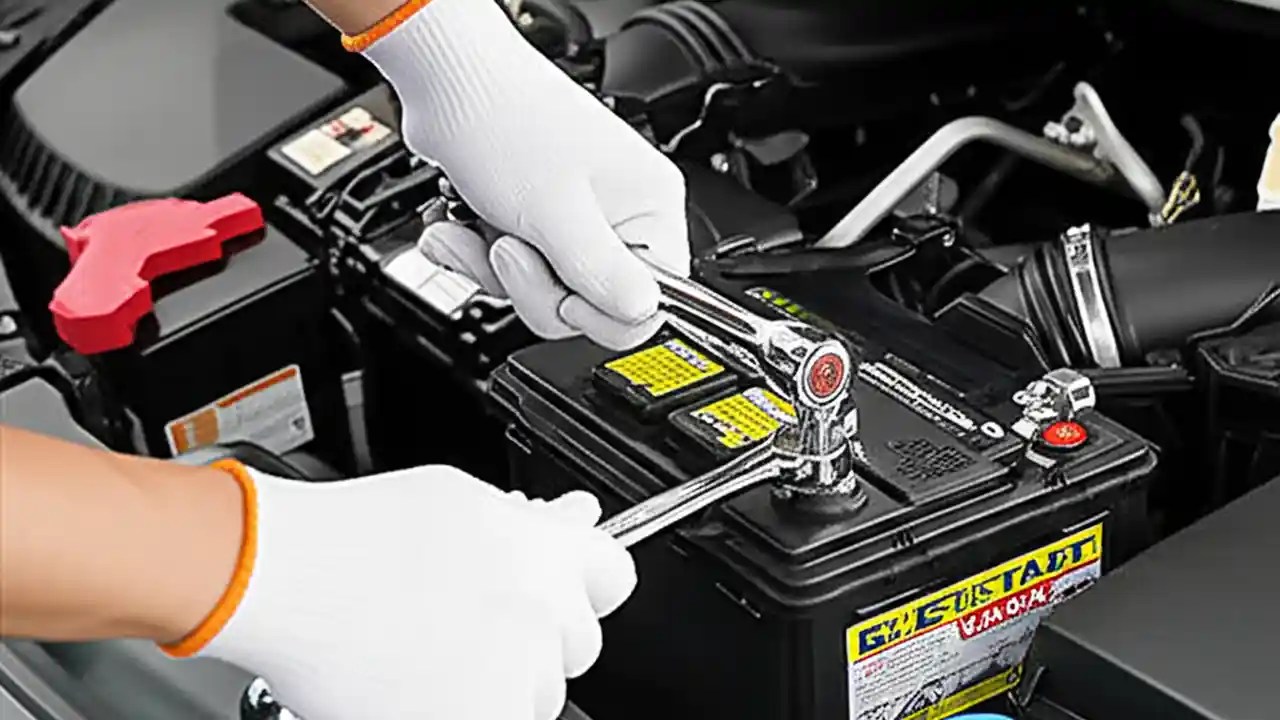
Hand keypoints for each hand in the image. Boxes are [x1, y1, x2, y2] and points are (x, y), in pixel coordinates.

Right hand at [196, 465, 635, 719]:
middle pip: (577, 641)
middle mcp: (542, 620)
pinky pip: (498, 717)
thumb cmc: (358, 535)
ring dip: (503, 677)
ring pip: (537, 693)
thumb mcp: (462, 502)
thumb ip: (533, 521)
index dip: (582, 578)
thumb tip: (577, 516)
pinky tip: (418, 674)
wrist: (286, 577)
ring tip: (431, 644)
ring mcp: (509, 681)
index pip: (615, 574)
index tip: (558, 584)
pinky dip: (466, 705)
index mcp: (548, 555)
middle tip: (473, 614)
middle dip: (537, 630)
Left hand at [362, 0, 689, 349]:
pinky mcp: (535, 223)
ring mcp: (576, 221)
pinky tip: (461, 229)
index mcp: (651, 209)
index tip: (563, 295)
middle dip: (532, 286)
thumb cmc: (505, 121)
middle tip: (510, 249)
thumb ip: (600, 274)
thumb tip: (643, 314)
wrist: (447, 82)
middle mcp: (621, 216)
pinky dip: (478, 257)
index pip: (650, 302)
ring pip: (545, 291)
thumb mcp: (555, 213)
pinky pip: (514, 272)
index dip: (599, 312)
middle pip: (589, 304)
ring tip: (476, 230)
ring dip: (494, 270)